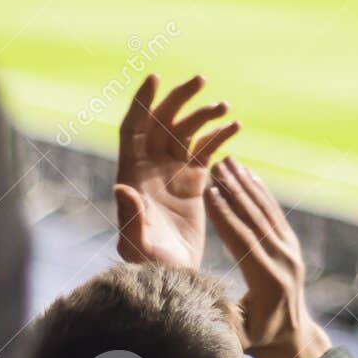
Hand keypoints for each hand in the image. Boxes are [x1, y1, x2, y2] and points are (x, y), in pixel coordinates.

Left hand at [114, 74, 239, 268]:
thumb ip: (130, 217)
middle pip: (161, 122)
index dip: (143, 102)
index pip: (133, 129)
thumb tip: (121, 187)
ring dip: (204, 115)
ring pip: (186, 132)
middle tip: (201, 80)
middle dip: (179, 99)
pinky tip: (236, 126)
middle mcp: (149, 168)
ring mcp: (172, 173)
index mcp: (132, 175)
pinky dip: (219, 136)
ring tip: (225, 108)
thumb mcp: (137, 245)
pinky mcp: (194, 182)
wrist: (175, 279)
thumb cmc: (150, 266)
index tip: (156, 78)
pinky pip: (206, 150)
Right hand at [205, 157, 330, 357]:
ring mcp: (290, 251)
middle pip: (255, 219)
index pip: (244, 241)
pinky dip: (262, 192)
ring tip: (229, 161)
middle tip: (217, 164)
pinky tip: (249, 173)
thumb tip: (195, 309)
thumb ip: (220, 321)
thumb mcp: (235, 337)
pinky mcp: (292, 245)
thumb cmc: (256, 341)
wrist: (291, 338)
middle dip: (235, 190)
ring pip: (266, 211)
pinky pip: (275, 214)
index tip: (210, 192)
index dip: (227, 216)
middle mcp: (283, 261)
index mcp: (268, 281)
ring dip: (247, 184)